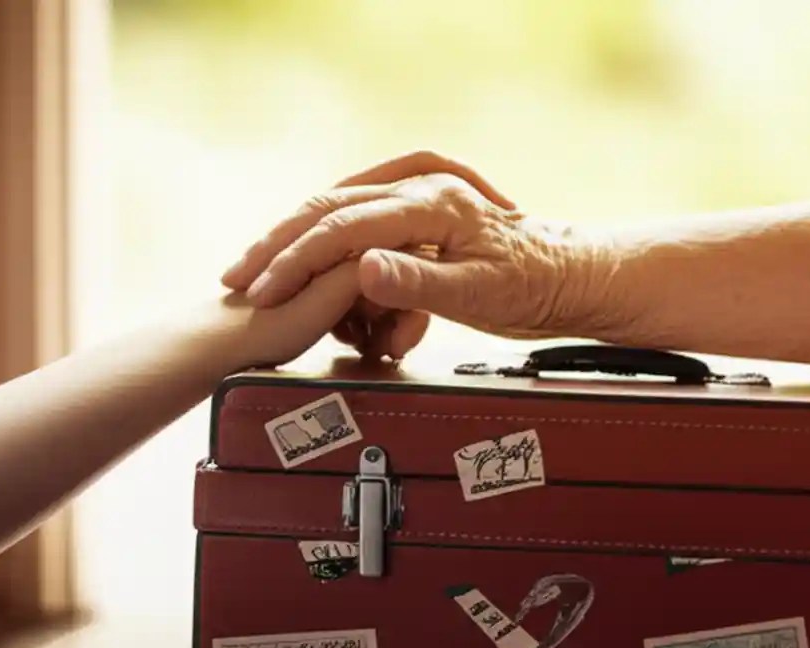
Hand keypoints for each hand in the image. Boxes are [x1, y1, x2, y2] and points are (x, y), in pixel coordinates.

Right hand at [221, 151, 600, 354]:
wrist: (569, 274)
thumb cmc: (531, 286)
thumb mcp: (478, 294)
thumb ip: (418, 284)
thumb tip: (365, 268)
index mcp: (431, 204)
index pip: (342, 229)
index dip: (296, 261)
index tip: (264, 290)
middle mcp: (420, 190)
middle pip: (327, 206)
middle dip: (277, 245)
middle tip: (240, 277)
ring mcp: (416, 196)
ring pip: (335, 204)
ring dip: (293, 238)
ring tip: (258, 269)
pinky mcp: (416, 210)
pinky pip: (353, 213)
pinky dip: (319, 236)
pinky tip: (302, 255)